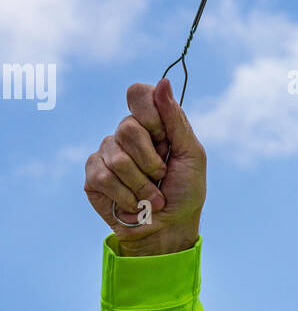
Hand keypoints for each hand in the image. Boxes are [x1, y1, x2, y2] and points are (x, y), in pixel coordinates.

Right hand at [84, 78, 206, 255]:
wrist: (170, 228)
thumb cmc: (185, 192)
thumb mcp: (191, 154)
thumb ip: (176, 120)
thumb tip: (162, 82)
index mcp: (153, 123)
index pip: (138, 93)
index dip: (150, 115)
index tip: (165, 138)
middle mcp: (127, 134)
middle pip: (128, 128)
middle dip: (151, 160)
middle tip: (161, 174)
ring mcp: (107, 153)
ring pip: (117, 157)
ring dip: (142, 185)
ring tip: (152, 197)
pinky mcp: (93, 177)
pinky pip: (104, 177)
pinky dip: (126, 196)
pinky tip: (134, 205)